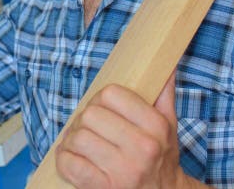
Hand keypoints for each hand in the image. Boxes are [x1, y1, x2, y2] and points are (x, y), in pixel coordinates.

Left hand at [56, 73, 196, 188]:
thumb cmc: (161, 158)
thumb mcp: (169, 125)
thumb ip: (164, 93)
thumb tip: (167, 63)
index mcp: (156, 126)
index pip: (111, 94)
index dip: (100, 98)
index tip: (101, 108)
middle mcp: (142, 148)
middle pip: (90, 115)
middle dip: (83, 120)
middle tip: (87, 127)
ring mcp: (124, 171)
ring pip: (78, 138)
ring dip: (71, 140)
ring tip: (79, 144)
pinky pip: (71, 165)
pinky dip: (64, 159)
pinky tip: (70, 158)